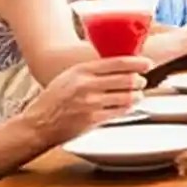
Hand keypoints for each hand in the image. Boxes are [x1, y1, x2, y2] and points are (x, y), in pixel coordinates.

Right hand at [20, 55, 150, 145]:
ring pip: (126, 97)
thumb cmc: (54, 99)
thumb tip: (119, 67)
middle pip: (125, 79)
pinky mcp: (93, 119)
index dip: (136, 63)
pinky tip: (127, 106)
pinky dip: (127, 108)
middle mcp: (87, 85)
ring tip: (138, 95)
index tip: (147, 64)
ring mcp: (91, 103)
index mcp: (82, 70)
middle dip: (139, 80)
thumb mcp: (70, 76)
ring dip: (137, 96)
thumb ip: (91, 71)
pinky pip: (119, 112)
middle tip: (142, 81)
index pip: (117, 62)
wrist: (39, 124)